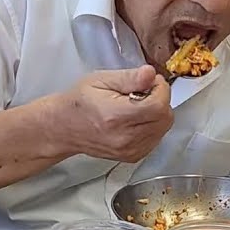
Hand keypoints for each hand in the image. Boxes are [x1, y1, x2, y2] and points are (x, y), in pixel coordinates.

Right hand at [52, 65, 173, 162]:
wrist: (65, 127)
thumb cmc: (80, 101)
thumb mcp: (100, 79)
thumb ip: (129, 77)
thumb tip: (150, 74)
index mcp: (116, 116)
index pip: (158, 105)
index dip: (160, 89)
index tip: (150, 81)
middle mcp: (125, 138)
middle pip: (165, 118)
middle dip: (160, 100)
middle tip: (141, 92)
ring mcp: (130, 150)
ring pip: (163, 128)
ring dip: (157, 113)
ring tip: (135, 106)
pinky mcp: (133, 156)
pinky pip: (156, 138)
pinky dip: (152, 125)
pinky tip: (135, 119)